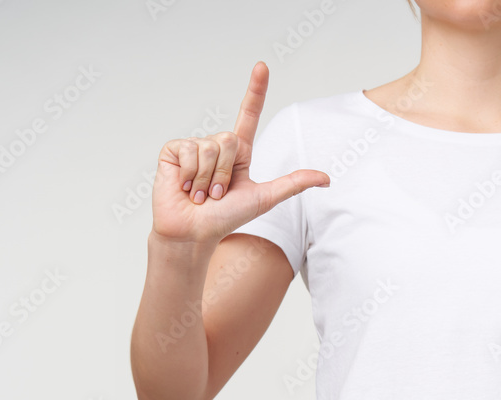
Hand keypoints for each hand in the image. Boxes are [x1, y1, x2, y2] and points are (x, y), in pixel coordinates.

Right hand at [151, 61, 328, 244]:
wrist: (193, 233)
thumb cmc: (226, 219)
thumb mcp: (265, 198)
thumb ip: (294, 184)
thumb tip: (327, 179)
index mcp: (239, 153)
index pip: (249, 115)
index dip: (255, 90)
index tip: (262, 66)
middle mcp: (217, 146)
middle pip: (230, 140)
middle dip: (226, 173)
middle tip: (218, 194)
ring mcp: (194, 147)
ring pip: (210, 147)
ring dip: (208, 178)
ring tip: (202, 194)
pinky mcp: (173, 151)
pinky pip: (189, 150)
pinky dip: (191, 175)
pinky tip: (186, 188)